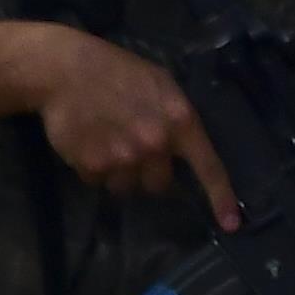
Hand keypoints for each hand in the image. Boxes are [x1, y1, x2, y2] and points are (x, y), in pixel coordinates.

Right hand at [0, 18, 237, 223]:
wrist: (64, 69)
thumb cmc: (116, 70)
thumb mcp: (159, 84)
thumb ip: (176, 118)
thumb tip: (183, 151)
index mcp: (179, 121)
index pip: (208, 167)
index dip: (221, 198)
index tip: (230, 224)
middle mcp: (155, 144)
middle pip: (159, 185)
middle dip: (147, 173)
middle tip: (132, 150)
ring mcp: (123, 158)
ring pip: (127, 187)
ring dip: (118, 173)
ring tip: (105, 142)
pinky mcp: (92, 166)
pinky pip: (98, 182)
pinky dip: (92, 168)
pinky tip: (87, 141)